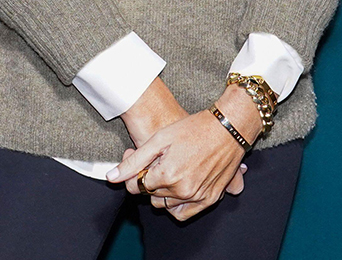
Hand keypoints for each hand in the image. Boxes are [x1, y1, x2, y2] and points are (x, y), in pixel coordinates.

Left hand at [108, 86, 261, 219]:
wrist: (229, 127)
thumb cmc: (194, 128)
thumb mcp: (159, 139)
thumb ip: (134, 161)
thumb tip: (112, 177)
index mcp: (167, 174)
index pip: (138, 186)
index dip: (135, 174)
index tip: (139, 164)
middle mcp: (182, 190)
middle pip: (151, 196)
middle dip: (149, 181)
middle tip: (155, 163)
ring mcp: (197, 196)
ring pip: (165, 205)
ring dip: (162, 192)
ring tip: (168, 171)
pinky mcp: (210, 199)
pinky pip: (184, 213)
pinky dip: (176, 205)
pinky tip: (177, 187)